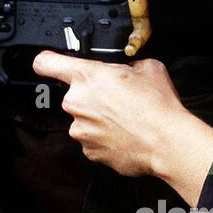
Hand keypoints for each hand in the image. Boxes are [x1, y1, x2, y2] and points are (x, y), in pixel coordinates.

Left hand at [31, 52, 212, 204]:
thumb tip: (126, 70)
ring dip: (100, 118)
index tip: (49, 65)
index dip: (47, 62)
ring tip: (126, 119)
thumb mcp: (147, 67)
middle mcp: (77, 102)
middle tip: (118, 99)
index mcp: (86, 76)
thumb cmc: (157, 106)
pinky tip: (125, 134)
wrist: (166, 142)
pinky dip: (105, 137)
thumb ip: (127, 66)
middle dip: (93, 95)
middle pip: (76, 94)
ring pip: (85, 119)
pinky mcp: (89, 151)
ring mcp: (80, 129)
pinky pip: (93, 139)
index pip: (46, 63)